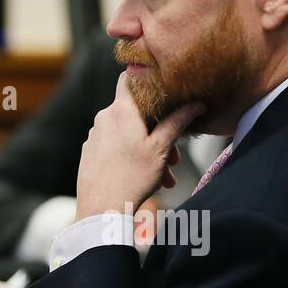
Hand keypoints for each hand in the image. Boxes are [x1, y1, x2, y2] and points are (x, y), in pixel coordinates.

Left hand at [75, 72, 203, 219]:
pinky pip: (115, 146)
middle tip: (175, 157)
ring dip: (148, 149)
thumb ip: (178, 122)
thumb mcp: (161, 149)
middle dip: (158, 131)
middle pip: (135, 113)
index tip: (162, 86)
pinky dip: (132, 156)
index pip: (129, 78)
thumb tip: (196, 104)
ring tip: (165, 177)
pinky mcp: (90, 152)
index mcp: (121, 111)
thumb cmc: (133, 178)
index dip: (145, 78)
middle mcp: (104, 118)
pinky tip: (146, 179)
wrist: (101, 210)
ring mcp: (95, 135)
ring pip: (127, 133)